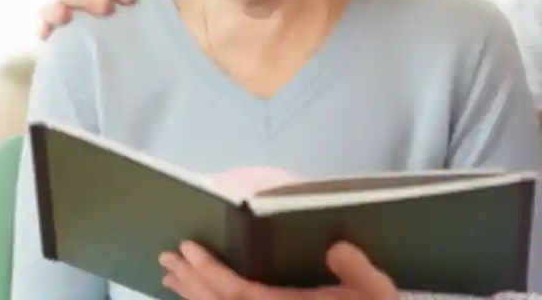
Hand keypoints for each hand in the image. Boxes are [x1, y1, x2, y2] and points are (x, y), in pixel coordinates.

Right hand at [37, 0, 155, 39]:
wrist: (157, 35)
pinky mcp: (60, 35)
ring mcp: (66, 12)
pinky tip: (47, 34)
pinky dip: (44, 28)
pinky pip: (45, 29)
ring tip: (66, 16)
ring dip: (58, 9)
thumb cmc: (148, 4)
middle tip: (108, 7)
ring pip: (53, 5)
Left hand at [160, 240, 398, 299]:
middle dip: (190, 280)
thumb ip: (356, 270)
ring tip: (172, 276)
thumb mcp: (374, 291)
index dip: (210, 272)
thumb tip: (337, 246)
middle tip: (167, 257)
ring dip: (192, 295)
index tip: (188, 248)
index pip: (237, 294)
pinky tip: (199, 297)